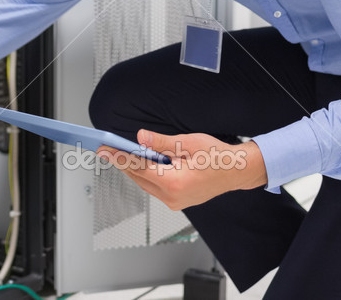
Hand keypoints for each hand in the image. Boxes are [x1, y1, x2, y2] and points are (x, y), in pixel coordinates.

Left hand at [97, 129, 267, 210]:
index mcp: (173, 182)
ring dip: (135, 170)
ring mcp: (175, 202)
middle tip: (106, 150)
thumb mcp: (188, 143)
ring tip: (120, 155)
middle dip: (123, 163)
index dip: (119, 157)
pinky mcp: (178, 202)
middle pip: (139, 178)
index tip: (105, 150)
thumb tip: (141, 138)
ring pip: (146, 184)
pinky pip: (155, 188)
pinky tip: (142, 165)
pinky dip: (147, 176)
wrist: (236, 171)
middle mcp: (172, 197)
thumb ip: (161, 142)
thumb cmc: (216, 156)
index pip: (139, 167)